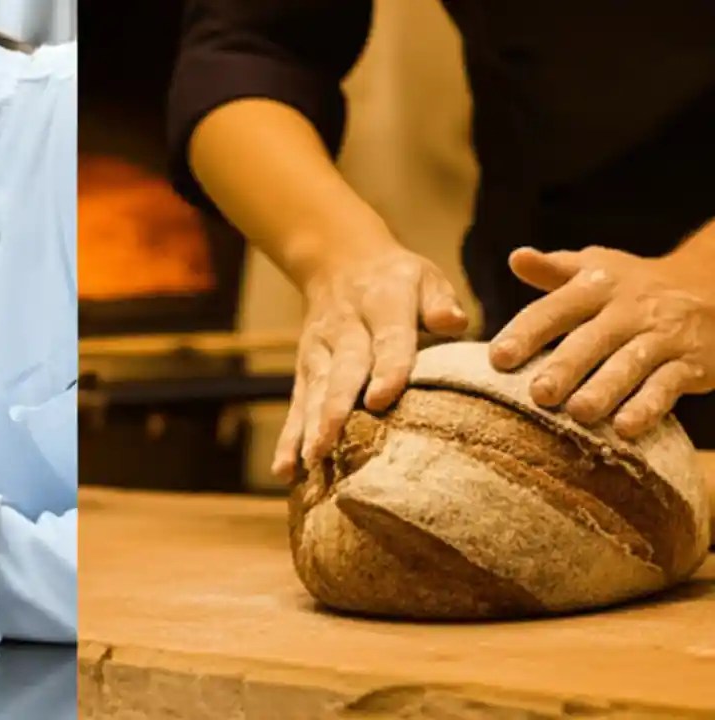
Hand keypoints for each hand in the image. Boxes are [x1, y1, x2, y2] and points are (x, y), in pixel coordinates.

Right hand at [272, 245, 468, 478]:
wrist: (339, 264)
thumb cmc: (397, 282)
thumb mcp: (423, 277)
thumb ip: (439, 301)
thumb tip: (454, 321)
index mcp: (382, 304)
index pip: (387, 339)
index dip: (386, 368)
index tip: (382, 399)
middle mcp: (344, 329)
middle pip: (342, 371)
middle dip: (336, 408)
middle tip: (331, 440)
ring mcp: (319, 352)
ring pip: (315, 393)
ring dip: (310, 428)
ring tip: (309, 463)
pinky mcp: (305, 371)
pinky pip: (296, 406)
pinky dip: (289, 438)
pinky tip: (284, 470)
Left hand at [490, 246, 714, 437]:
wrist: (714, 287)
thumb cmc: (634, 285)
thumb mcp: (597, 268)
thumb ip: (554, 270)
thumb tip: (515, 258)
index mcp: (596, 287)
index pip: (555, 309)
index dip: (527, 333)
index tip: (498, 358)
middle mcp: (628, 310)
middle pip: (592, 340)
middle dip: (565, 367)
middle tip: (538, 394)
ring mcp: (662, 336)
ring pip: (630, 364)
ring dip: (605, 389)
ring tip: (578, 414)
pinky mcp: (691, 363)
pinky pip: (668, 386)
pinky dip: (648, 407)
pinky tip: (625, 428)